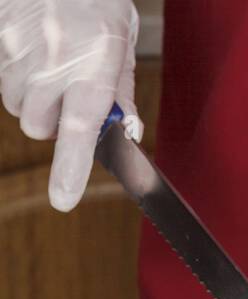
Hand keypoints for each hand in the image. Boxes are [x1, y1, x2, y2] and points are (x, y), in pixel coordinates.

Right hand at [0, 0, 140, 210]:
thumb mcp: (120, 42)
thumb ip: (122, 92)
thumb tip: (125, 130)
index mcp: (91, 68)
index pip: (80, 131)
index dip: (70, 170)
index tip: (63, 199)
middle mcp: (52, 65)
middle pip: (39, 127)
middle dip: (53, 119)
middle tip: (68, 90)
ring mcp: (19, 53)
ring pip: (18, 106)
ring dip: (34, 96)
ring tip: (50, 62)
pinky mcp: (0, 41)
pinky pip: (4, 80)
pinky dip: (18, 74)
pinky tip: (34, 49)